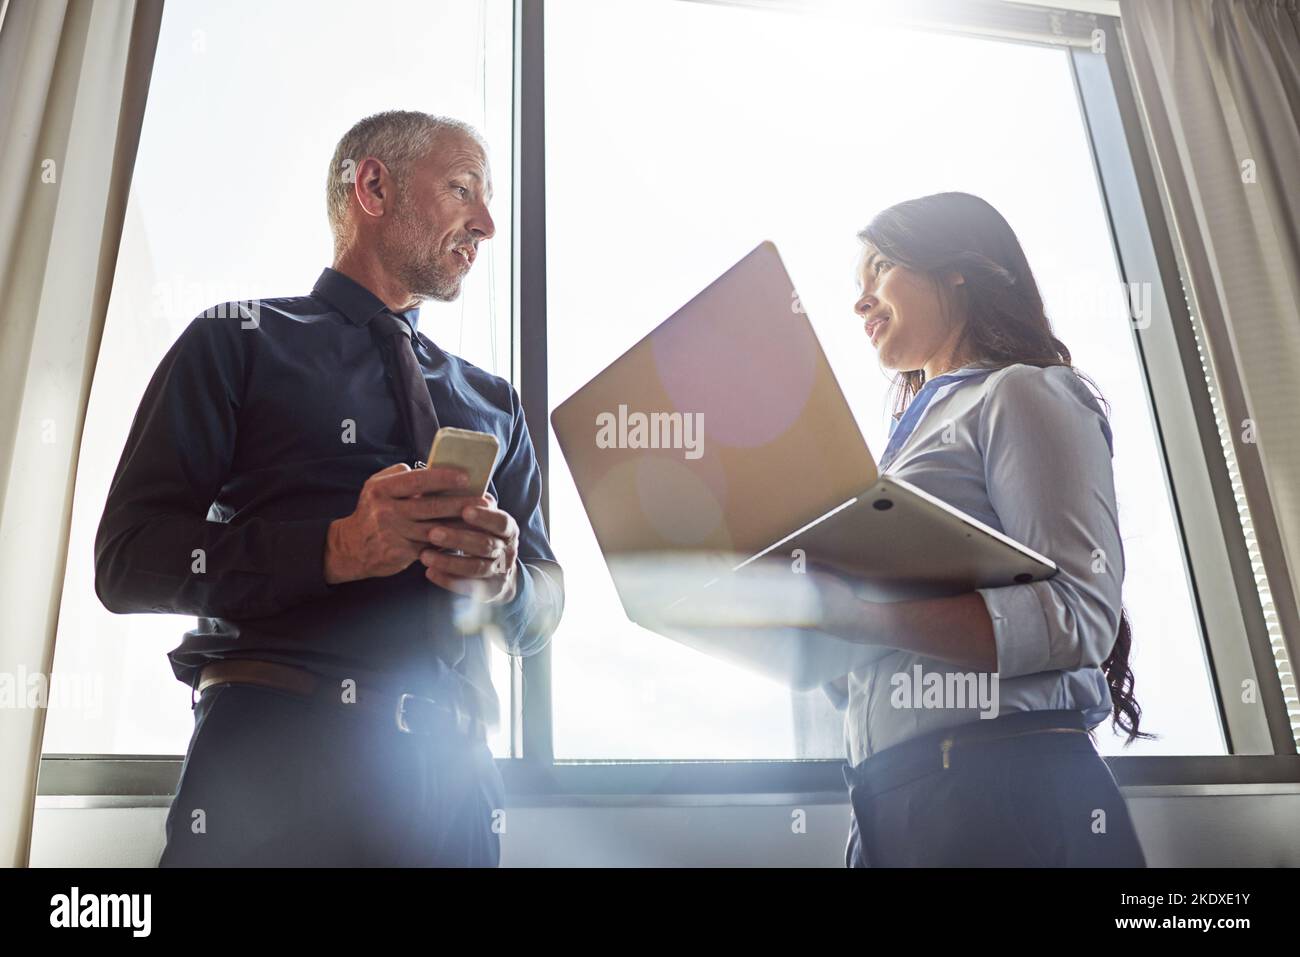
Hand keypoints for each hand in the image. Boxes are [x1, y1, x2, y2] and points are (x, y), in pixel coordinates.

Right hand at [323, 462, 472, 583]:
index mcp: (382, 490)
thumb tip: (427, 467)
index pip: (417, 480)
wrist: (350, 548)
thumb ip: (398, 474)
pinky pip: (432, 547)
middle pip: (431, 506)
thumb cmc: (371, 512)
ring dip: (462, 525)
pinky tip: (468, 539)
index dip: (442, 478)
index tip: (466, 476)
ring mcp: (394, 534)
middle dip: (461, 503)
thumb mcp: (374, 487)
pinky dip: (450, 543)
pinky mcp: (400, 554)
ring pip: (436, 529)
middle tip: (486, 500)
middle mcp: (387, 512)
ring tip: (483, 520)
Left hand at [418, 491, 520, 602]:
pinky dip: (448, 581)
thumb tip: (444, 482)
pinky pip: (467, 588)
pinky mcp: (488, 591)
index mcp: (508, 529)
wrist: (499, 571)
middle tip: (433, 533)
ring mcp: (499, 573)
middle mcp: (507, 551)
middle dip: (459, 539)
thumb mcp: (482, 519)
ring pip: (475, 568)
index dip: (485, 517)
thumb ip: (468, 504)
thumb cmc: (481, 534)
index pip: (500, 522)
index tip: (465, 510)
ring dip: (449, 562)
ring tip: (424, 555)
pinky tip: (430, 573)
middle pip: (485, 545)